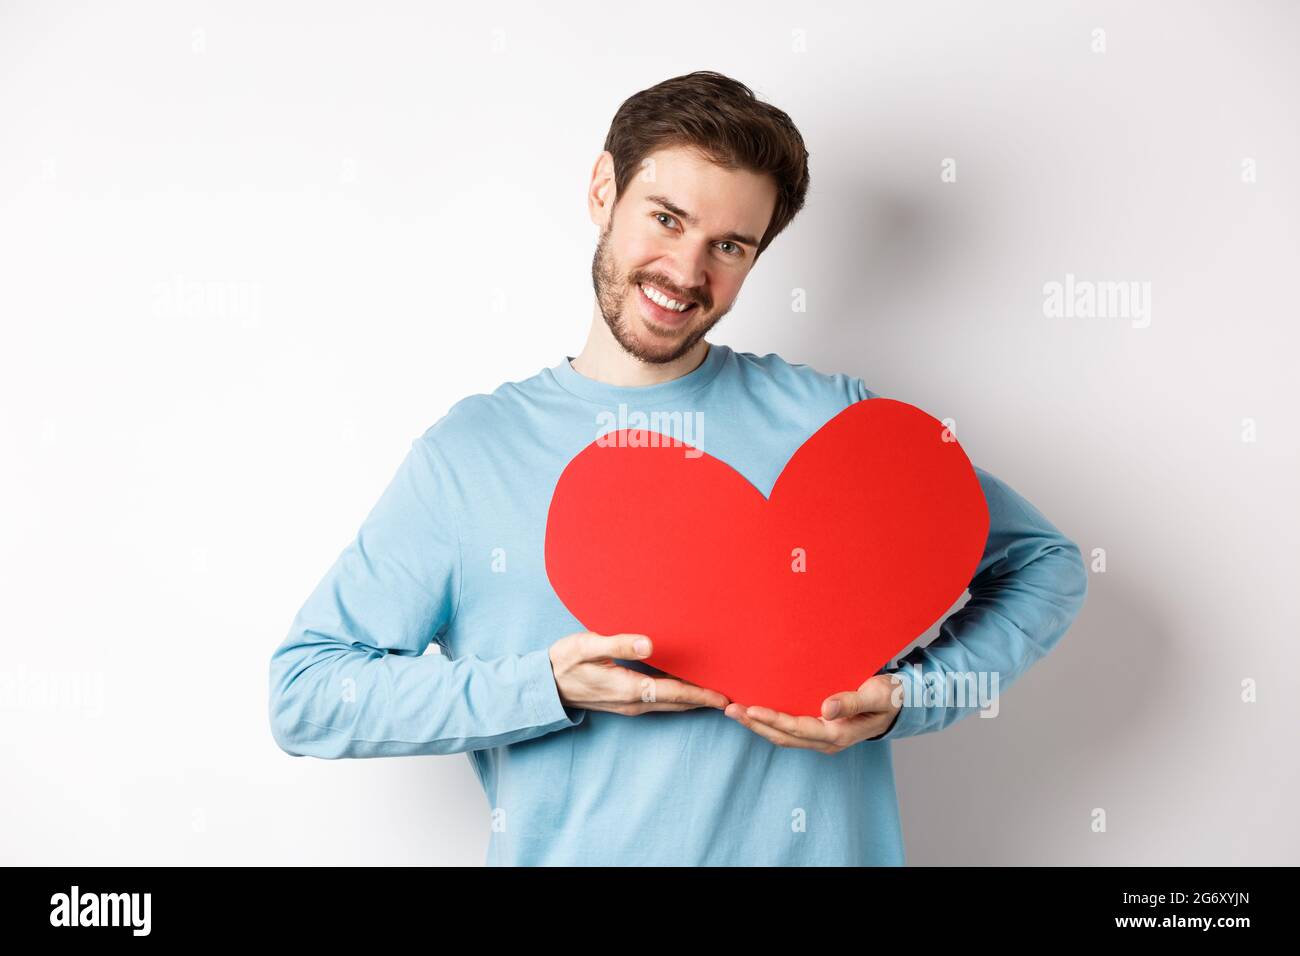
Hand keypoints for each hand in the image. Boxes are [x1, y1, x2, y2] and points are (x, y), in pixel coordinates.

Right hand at [549, 632, 730, 715]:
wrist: (545, 684)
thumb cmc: (565, 661)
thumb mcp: (588, 646)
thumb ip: (618, 644)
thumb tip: (649, 644)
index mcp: (630, 688)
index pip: (675, 692)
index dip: (701, 694)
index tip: (725, 696)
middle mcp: (635, 702)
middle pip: (679, 702)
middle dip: (705, 699)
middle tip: (733, 695)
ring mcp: (631, 704)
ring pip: (671, 704)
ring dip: (694, 700)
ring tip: (717, 692)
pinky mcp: (627, 701)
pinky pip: (661, 701)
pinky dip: (679, 697)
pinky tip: (688, 688)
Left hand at [723, 674, 904, 752]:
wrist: (900, 703)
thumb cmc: (889, 695)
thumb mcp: (876, 694)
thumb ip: (852, 702)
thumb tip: (826, 708)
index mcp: (838, 733)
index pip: (797, 728)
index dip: (772, 719)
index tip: (749, 708)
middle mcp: (827, 741)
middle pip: (782, 736)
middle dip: (754, 724)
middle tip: (728, 709)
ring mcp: (822, 739)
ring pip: (783, 737)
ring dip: (758, 725)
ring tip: (734, 711)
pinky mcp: (820, 732)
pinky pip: (789, 732)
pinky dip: (769, 723)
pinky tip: (756, 713)